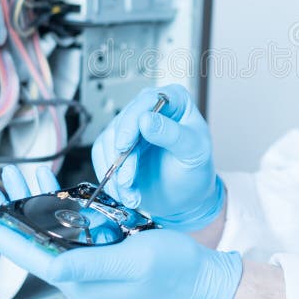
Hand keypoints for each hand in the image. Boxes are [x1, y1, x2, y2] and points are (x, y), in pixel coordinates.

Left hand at [0, 165, 242, 298]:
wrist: (199, 275)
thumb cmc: (172, 271)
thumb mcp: (132, 263)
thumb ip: (88, 263)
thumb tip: (48, 263)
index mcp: (79, 277)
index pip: (27, 253)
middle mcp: (78, 268)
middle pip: (31, 235)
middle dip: (7, 208)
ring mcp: (89, 256)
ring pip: (48, 224)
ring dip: (29, 198)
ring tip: (10, 176)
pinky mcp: (101, 245)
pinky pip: (71, 221)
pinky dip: (58, 200)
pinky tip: (46, 183)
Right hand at [93, 84, 222, 230]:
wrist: (186, 198)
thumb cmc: (196, 170)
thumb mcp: (194, 152)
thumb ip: (174, 135)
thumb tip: (146, 119)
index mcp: (175, 100)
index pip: (148, 101)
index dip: (132, 122)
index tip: (124, 145)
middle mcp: (151, 109)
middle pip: (124, 121)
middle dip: (122, 155)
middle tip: (127, 179)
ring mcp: (132, 126)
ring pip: (109, 140)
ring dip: (116, 171)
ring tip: (130, 191)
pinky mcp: (117, 144)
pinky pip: (102, 156)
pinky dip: (110, 177)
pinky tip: (125, 192)